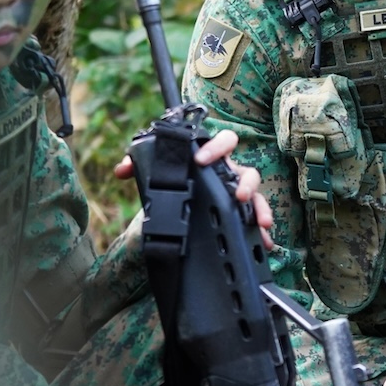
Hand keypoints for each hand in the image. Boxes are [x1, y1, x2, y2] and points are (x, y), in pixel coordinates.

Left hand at [113, 129, 274, 248]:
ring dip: (260, 208)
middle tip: (238, 196)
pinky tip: (263, 243)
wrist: (178, 201)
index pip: (223, 142)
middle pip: (248, 171)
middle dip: (246, 183)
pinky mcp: (238, 215)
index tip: (201, 160)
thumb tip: (122, 170)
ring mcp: (236, 195)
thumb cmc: (174, 178)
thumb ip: (137, 165)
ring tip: (260, 223)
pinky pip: (254, 221)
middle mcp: (229, 175)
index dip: (215, 148)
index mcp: (212, 159)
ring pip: (256, 197)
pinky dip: (261, 234)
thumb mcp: (155, 171)